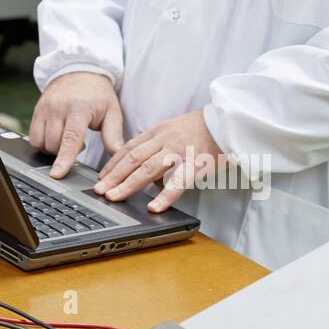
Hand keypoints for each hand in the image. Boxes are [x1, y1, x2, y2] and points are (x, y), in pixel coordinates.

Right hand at [28, 71, 122, 178]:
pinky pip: (33, 136)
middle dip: (64, 152)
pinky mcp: (36, 110)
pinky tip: (56, 136)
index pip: (70, 138)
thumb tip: (119, 159)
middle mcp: (58, 107)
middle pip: (53, 144)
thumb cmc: (98, 93)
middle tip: (81, 142)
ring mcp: (45, 108)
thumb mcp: (112, 112)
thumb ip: (113, 137)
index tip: (58, 174)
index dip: (64, 158)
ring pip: (40, 142)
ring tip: (68, 138)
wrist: (80, 70)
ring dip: (53, 149)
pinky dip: (43, 143)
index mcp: (79, 108)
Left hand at [93, 109, 222, 212]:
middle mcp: (165, 139)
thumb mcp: (173, 129)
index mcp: (158, 131)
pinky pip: (179, 181)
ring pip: (148, 168)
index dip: (112, 163)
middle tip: (100, 190)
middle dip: (113, 175)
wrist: (228, 120)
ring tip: (115, 197)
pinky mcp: (197, 162)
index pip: (128, 148)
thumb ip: (156, 143)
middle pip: (133, 158)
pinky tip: (154, 207)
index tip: (101, 177)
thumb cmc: (202, 128)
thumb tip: (139, 162)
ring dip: (129, 184)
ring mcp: (180, 150)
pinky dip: (165, 196)